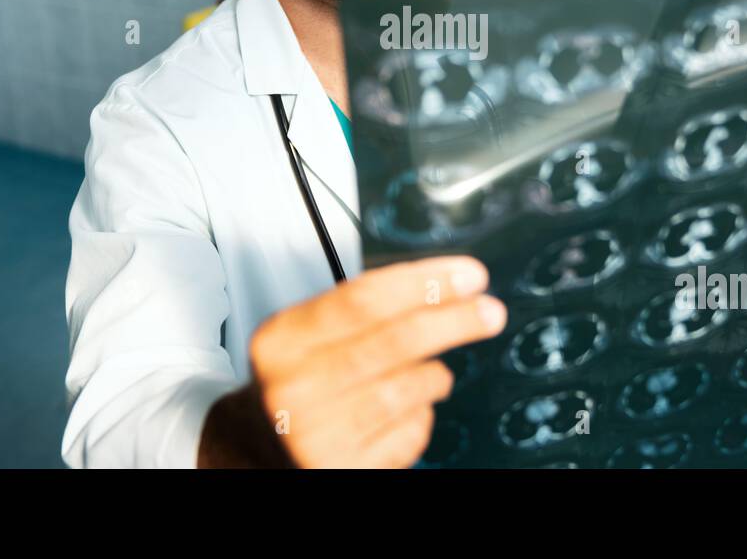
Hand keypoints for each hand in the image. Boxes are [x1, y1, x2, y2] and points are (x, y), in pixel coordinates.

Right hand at [201, 255, 504, 467]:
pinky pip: (409, 433)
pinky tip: (409, 408)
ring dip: (435, 375)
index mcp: (282, 341)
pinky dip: (421, 415)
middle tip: (491, 312)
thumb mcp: (306, 335)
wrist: (255, 448)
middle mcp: (294, 388)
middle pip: (393, 342)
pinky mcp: (343, 471)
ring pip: (408, 390)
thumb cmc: (300, 378)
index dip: (424, 283)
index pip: (363, 300)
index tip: (469, 275)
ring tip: (435, 370)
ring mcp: (317, 436)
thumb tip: (447, 286)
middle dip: (453, 322)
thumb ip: (361, 310)